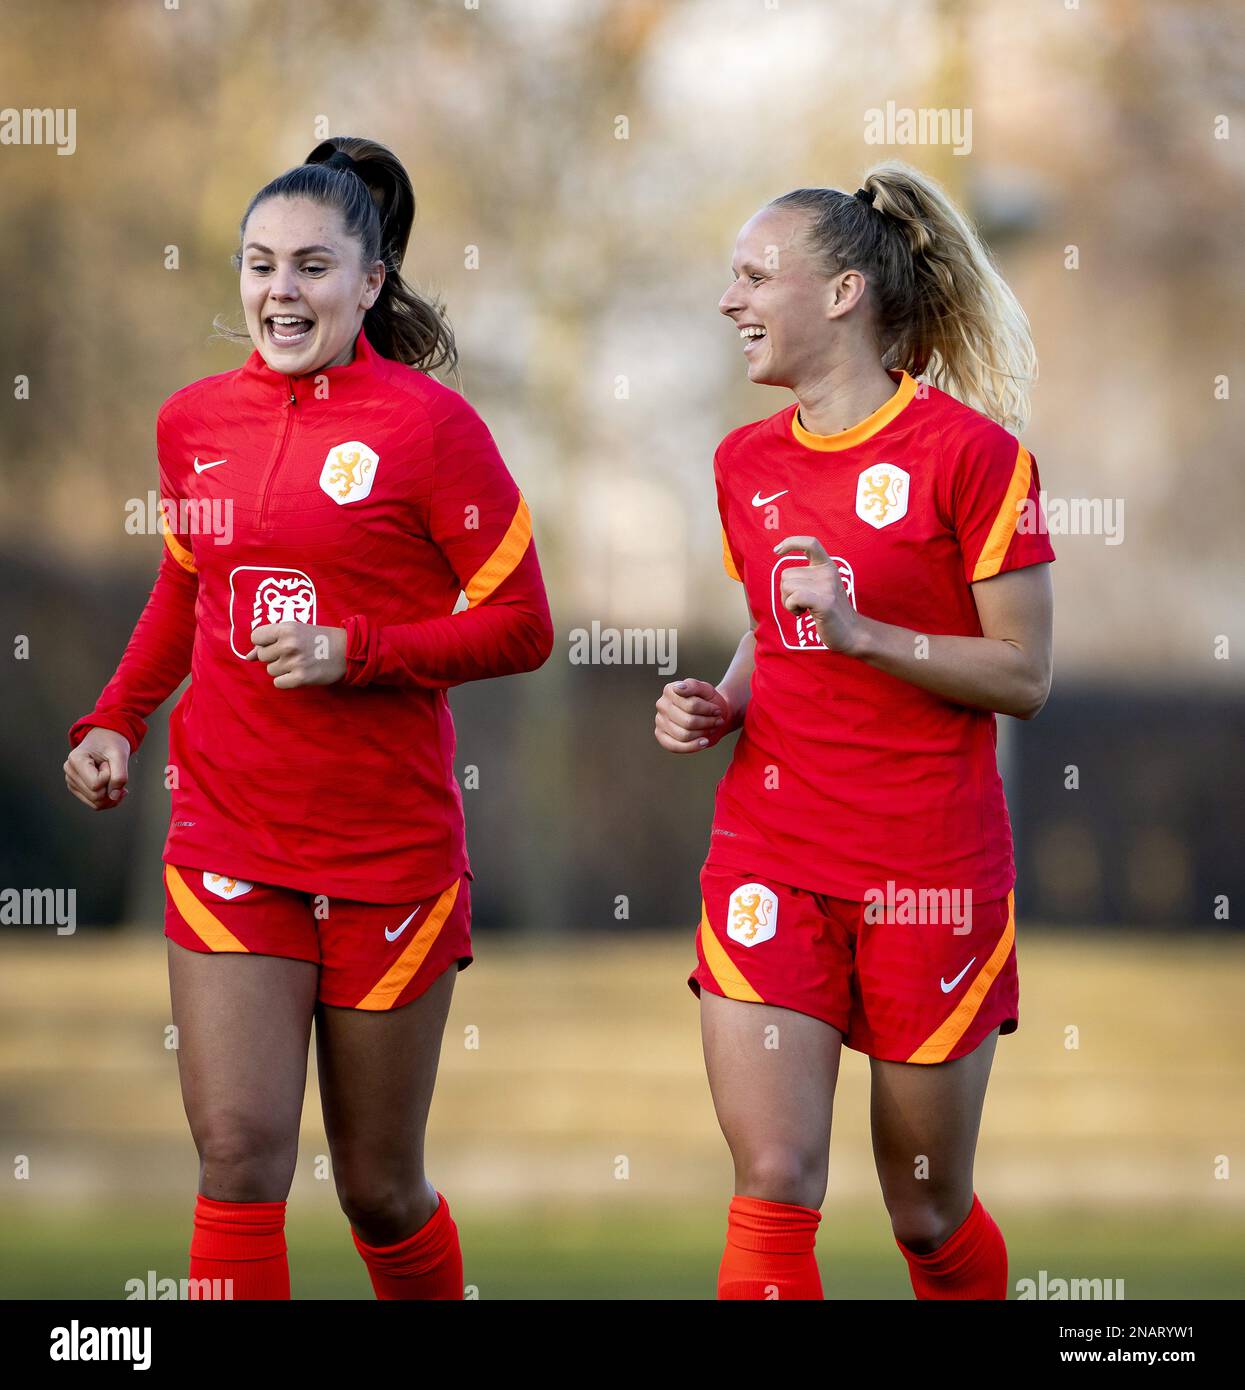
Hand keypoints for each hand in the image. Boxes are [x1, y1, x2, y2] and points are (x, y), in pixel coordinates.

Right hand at [64, 727, 131, 810]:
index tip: (108, 762)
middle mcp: (70, 771)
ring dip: (112, 795)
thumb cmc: (112, 743)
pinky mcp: (77, 788)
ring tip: (114, 777)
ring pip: (96, 803)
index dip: (109, 776)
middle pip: (95, 796)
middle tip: (111, 768)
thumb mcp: (120, 755)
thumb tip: (114, 797)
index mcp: (76, 759)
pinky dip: (108, 799)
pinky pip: (95, 804)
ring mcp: (71, 781)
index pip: (96, 784)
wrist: (105, 738)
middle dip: (111, 786)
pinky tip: (114, 787)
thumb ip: (120, 776)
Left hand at [246, 623, 346, 687]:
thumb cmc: (319, 638)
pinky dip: (287, 680)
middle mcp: (288, 644)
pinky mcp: (300, 678)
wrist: (346, 650)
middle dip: (275, 656)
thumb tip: (247, 657)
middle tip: (294, 653)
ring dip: (282, 669)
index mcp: (286, 628)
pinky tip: (299, 673)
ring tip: (300, 662)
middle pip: (263, 656)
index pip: (256, 637)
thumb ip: (269, 641)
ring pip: (270, 670)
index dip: (265, 641)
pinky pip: (278, 683)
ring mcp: (294, 662)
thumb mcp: (295, 631)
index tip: (278, 642)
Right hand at [654, 678, 730, 753]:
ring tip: (712, 728)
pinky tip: (704, 742)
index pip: (692, 706)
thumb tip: (677, 688)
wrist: (712, 714)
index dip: (708, 710)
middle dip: (707, 723)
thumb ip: (693, 686)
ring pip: (684, 735)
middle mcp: (662, 705)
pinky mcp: (661, 736)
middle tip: (718, 721)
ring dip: (703, 734)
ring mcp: (660, 721)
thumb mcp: (706, 689)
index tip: (717, 710)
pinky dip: (692, 747)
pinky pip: (675, 747)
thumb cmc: (709, 700)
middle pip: (688, 722)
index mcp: (670, 690)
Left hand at [773, 535, 861, 654]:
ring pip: (787, 586)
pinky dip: (791, 607)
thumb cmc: (831, 612)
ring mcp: (827, 586)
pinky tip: (802, 613)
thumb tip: (784, 573)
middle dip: (786, 592)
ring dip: (788, 602)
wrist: (851, 633)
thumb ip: (808, 576)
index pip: (810, 542)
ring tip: (804, 608)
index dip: (791, 542)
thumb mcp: (822, 586)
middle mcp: (828, 572)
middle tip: (800, 603)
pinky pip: (793, 598)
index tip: (777, 551)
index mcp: (827, 566)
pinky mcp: (824, 602)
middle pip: (786, 574)